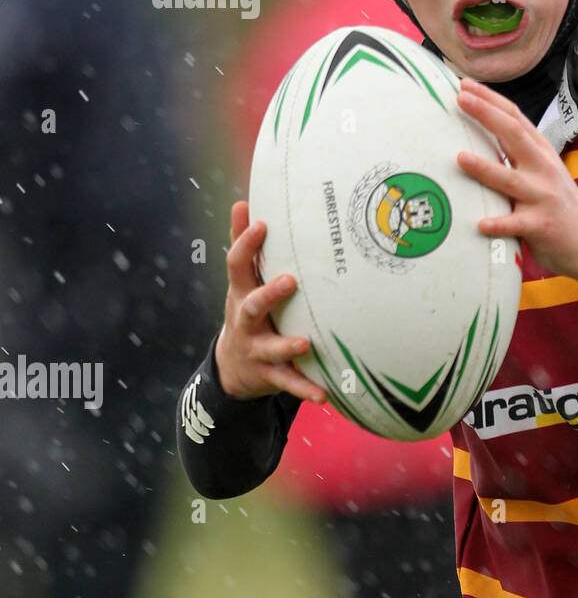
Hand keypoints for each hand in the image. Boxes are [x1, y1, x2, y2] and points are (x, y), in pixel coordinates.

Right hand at [213, 201, 326, 403]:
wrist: (232, 368)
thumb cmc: (247, 309)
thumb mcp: (242, 280)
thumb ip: (244, 244)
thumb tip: (242, 201)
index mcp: (241, 292)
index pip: (237, 265)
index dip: (246, 243)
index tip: (262, 223)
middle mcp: (245, 321)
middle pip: (251, 306)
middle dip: (268, 294)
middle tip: (291, 280)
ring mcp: (256, 349)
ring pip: (269, 348)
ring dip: (286, 346)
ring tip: (305, 344)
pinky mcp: (269, 374)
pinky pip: (288, 383)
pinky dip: (305, 388)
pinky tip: (325, 395)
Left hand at [455, 77, 577, 293]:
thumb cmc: (556, 202)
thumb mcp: (542, 170)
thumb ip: (517, 152)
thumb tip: (479, 132)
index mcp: (541, 151)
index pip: (515, 117)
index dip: (490, 99)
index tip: (465, 84)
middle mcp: (543, 168)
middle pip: (514, 135)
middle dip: (486, 115)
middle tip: (461, 98)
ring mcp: (543, 196)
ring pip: (511, 179)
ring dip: (485, 168)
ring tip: (460, 158)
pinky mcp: (542, 225)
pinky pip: (516, 224)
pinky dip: (499, 224)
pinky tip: (481, 223)